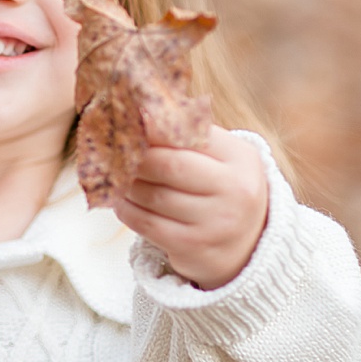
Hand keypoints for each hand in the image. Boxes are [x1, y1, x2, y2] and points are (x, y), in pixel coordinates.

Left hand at [113, 126, 267, 289]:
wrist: (245, 246)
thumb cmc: (221, 190)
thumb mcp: (220, 159)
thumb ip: (188, 136)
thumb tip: (139, 115)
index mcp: (241, 158)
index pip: (191, 134)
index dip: (154, 128)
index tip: (130, 123)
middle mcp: (235, 190)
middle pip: (169, 165)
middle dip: (136, 157)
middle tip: (115, 151)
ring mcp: (216, 222)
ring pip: (154, 196)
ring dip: (127, 184)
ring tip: (116, 175)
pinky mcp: (194, 246)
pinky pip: (147, 223)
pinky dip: (126, 209)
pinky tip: (121, 200)